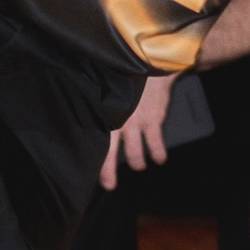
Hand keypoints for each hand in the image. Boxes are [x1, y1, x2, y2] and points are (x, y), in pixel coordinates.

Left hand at [99, 74, 173, 188]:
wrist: (152, 64)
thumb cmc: (130, 76)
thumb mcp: (111, 89)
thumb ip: (104, 105)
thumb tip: (92, 114)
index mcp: (105, 112)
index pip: (95, 138)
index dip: (92, 155)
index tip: (90, 168)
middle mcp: (118, 120)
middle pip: (110, 152)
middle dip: (109, 171)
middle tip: (110, 185)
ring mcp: (135, 122)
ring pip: (134, 153)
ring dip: (137, 163)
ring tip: (140, 166)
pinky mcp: (152, 120)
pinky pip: (155, 144)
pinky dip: (158, 154)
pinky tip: (160, 158)